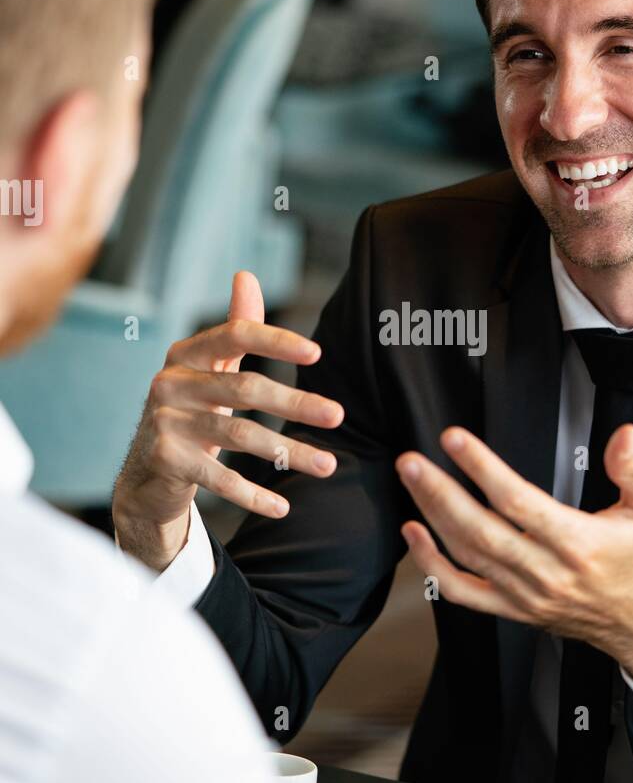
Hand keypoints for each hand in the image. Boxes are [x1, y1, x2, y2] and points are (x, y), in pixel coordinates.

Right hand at [112, 271, 343, 570]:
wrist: (144, 473)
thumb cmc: (190, 411)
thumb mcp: (209, 368)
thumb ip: (234, 325)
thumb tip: (246, 275)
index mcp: (185, 355)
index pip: (234, 334)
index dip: (276, 341)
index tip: (317, 353)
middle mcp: (170, 383)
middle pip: (245, 389)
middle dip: (296, 403)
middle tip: (338, 415)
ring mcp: (165, 423)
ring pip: (239, 436)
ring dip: (288, 452)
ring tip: (329, 464)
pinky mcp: (166, 461)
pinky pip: (218, 479)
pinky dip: (252, 495)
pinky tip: (282, 507)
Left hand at [396, 423, 632, 713]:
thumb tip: (624, 437)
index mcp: (579, 544)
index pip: (518, 502)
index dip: (482, 468)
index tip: (455, 440)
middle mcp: (546, 572)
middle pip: (480, 530)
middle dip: (439, 492)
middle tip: (413, 461)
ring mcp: (524, 595)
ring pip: (465, 555)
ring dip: (431, 516)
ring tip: (411, 480)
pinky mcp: (511, 609)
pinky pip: (461, 591)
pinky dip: (430, 564)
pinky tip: (414, 534)